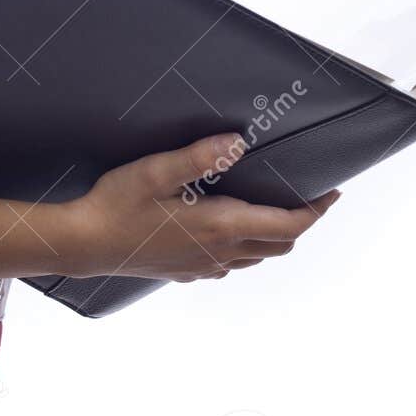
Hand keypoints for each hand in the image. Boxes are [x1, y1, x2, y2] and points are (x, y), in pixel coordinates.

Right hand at [58, 131, 341, 282]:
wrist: (83, 244)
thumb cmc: (116, 205)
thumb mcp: (156, 171)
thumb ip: (199, 157)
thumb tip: (238, 142)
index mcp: (220, 226)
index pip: (288, 226)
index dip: (316, 211)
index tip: (332, 193)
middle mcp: (219, 252)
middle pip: (279, 245)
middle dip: (300, 223)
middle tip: (308, 199)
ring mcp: (203, 266)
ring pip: (256, 257)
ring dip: (273, 237)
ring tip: (274, 211)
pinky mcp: (185, 272)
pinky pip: (230, 264)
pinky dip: (245, 248)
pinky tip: (228, 231)